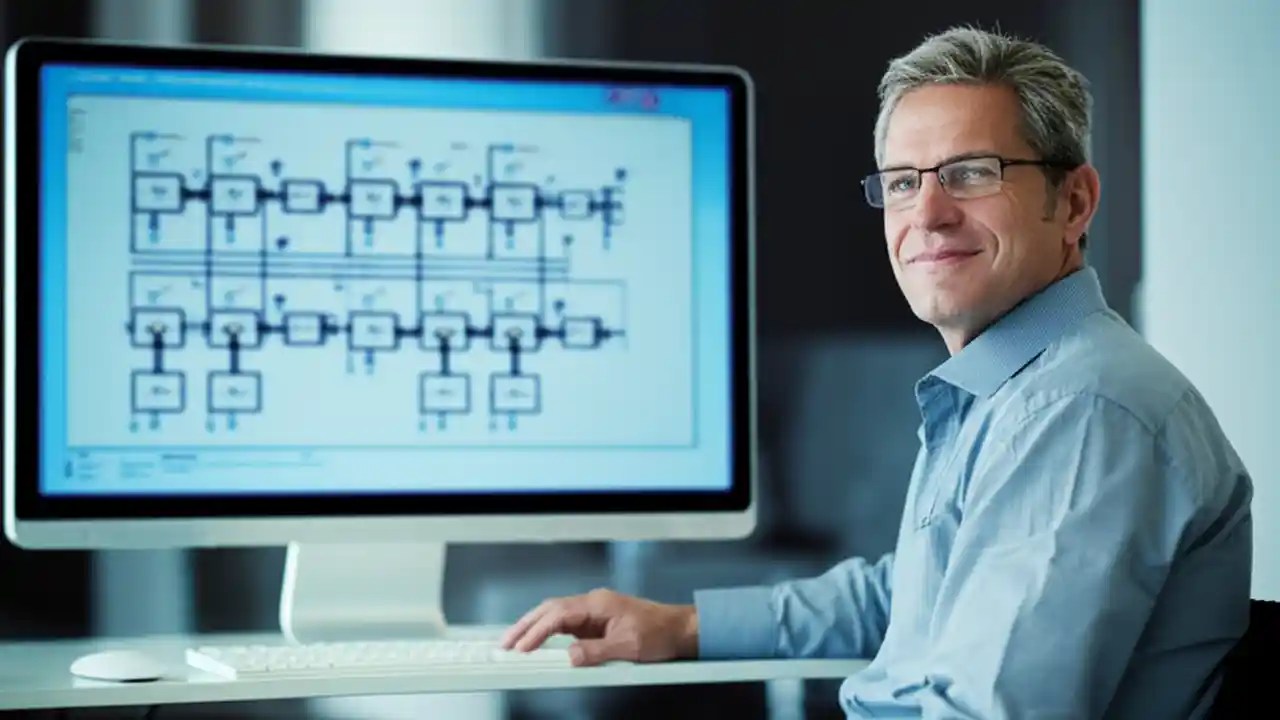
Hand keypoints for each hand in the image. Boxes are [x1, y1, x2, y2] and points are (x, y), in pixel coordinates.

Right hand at [500, 588, 698, 666]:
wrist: (679, 629)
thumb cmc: (659, 632)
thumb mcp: (628, 647)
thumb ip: (596, 652)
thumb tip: (569, 656)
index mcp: (598, 604)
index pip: (558, 614)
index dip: (536, 631)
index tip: (521, 647)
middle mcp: (592, 604)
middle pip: (550, 610)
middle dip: (525, 626)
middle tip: (505, 644)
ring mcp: (594, 612)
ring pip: (555, 616)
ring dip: (534, 629)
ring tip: (515, 645)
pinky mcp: (596, 623)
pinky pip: (566, 626)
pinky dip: (548, 633)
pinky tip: (539, 645)